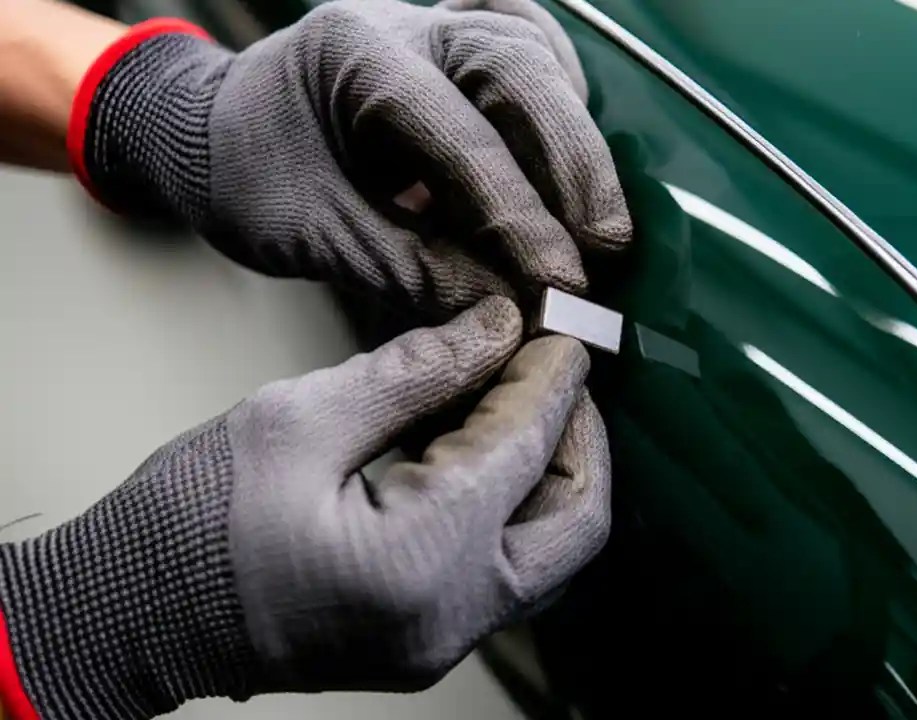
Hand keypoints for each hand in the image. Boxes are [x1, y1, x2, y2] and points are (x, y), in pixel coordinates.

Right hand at [0, 297, 610, 718]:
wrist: (126, 616)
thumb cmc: (188, 523)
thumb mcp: (299, 420)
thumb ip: (414, 372)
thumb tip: (495, 329)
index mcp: (420, 560)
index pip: (526, 450)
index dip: (551, 377)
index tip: (556, 324)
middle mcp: (452, 617)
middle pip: (576, 522)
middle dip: (579, 436)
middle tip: (552, 368)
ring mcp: (443, 640)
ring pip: (550, 552)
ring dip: (551, 473)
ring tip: (519, 397)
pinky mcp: (427, 640)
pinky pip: (506, 569)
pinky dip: (513, 506)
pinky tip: (483, 445)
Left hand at [73, 0, 630, 316]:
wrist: (219, 129)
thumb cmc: (250, 175)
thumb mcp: (310, 234)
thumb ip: (407, 269)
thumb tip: (506, 312)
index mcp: (354, 54)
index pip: (458, 134)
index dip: (517, 217)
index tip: (556, 288)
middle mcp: (409, 23)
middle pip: (517, 71)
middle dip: (571, 164)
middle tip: (603, 249)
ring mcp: (444, 24)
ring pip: (539, 61)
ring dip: (578, 144)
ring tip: (601, 226)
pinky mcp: (469, 47)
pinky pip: (539, 63)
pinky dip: (565, 117)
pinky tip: (576, 174)